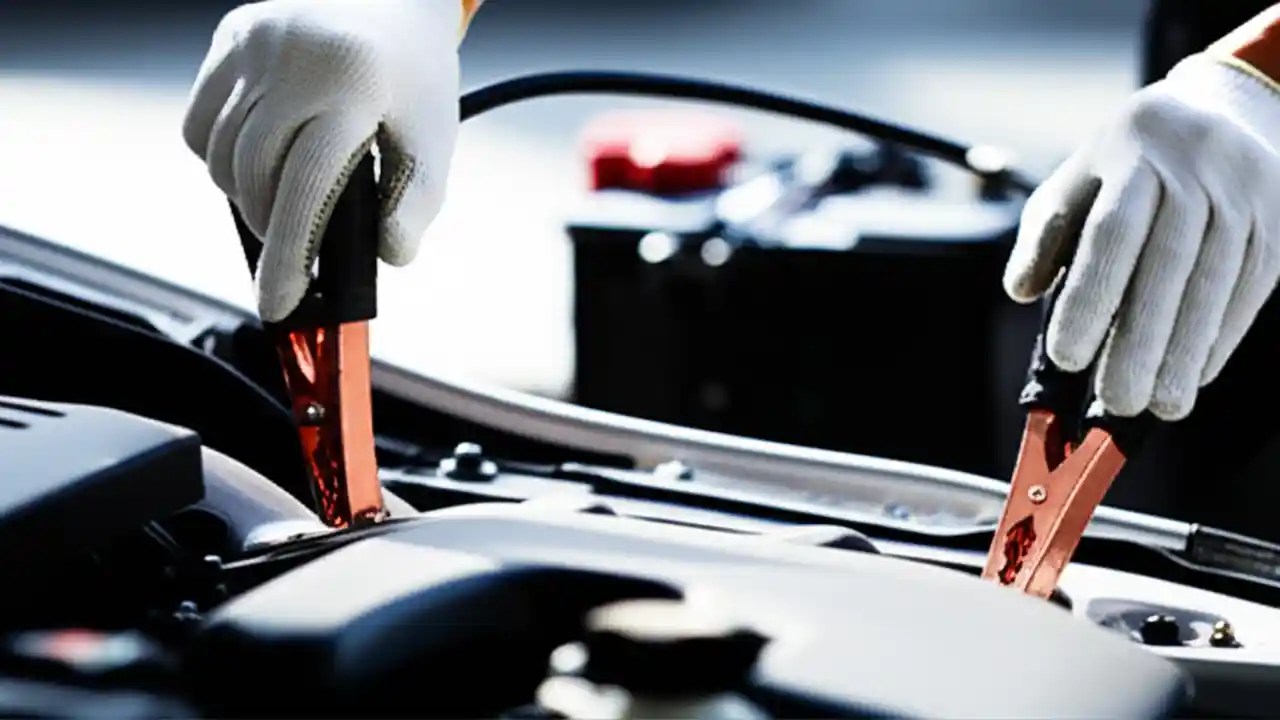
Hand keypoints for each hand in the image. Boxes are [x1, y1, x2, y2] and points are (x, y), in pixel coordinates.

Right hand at [182, 0, 461, 321]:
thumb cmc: (415, 77)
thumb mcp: (433, 140)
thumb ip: (416, 205)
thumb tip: (388, 257)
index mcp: (353, 83)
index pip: (306, 187)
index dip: (290, 255)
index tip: (281, 303)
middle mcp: (295, 57)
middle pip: (254, 177)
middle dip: (273, 227)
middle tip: (298, 246)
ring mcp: (254, 44)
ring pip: (219, 156)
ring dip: (247, 196)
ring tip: (288, 198)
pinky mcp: (229, 39)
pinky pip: (199, 125)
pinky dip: (222, 158)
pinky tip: (262, 159)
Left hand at [1003, 53, 1279, 419]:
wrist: (1224, 108)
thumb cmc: (1127, 163)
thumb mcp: (1075, 180)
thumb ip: (1044, 237)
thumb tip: (1019, 292)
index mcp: (1135, 149)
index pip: (1111, 232)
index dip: (1089, 297)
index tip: (1066, 357)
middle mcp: (1197, 165)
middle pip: (1169, 264)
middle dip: (1141, 340)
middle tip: (1116, 401)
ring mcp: (1247, 191)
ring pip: (1217, 282)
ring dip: (1187, 351)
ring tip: (1160, 405)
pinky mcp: (1278, 220)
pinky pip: (1252, 286)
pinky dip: (1222, 336)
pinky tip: (1196, 375)